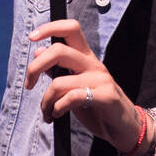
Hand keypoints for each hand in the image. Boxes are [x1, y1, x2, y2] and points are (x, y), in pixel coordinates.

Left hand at [25, 19, 146, 155]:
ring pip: (60, 81)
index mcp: (86, 57)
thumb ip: (58, 69)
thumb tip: (38, 51)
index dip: (49, 28)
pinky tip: (57, 115)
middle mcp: (93, 64)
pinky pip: (72, 98)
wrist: (126, 127)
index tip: (32, 37)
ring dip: (45, 101)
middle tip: (29, 84)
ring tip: (47, 112)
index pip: (70, 29)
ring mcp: (100, 80)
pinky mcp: (106, 97)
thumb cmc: (98, 106)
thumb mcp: (75, 85)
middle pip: (58, 51)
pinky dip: (58, 109)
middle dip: (35, 67)